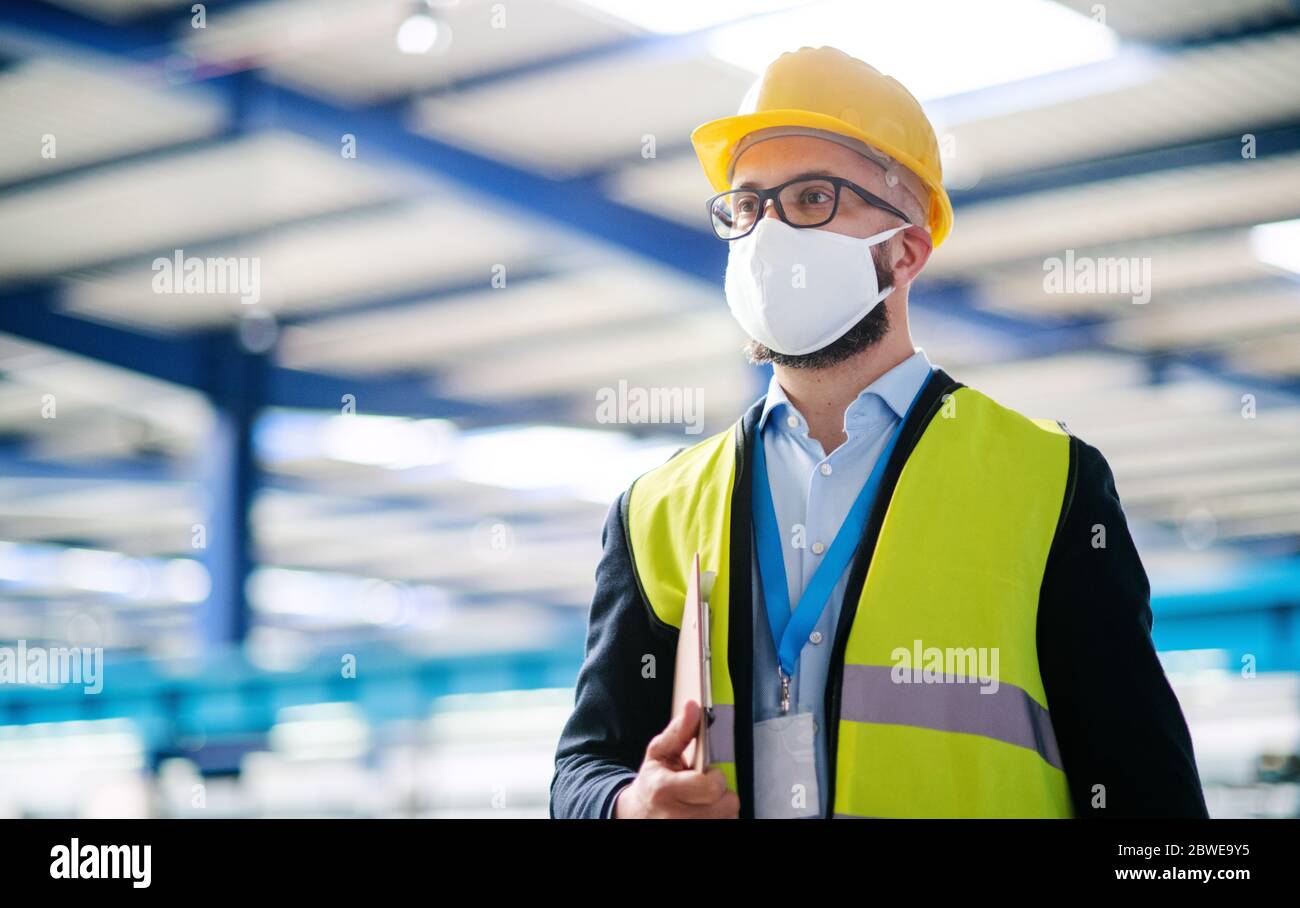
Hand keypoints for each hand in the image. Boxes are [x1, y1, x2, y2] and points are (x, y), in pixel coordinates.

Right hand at [613, 700, 739, 818]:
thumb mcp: (660, 753)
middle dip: (723, 794)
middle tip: (706, 790)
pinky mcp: (694, 838)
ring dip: (722, 810)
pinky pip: (726, 825)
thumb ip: (679, 731)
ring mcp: (686, 830)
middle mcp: (675, 817)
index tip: (707, 774)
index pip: (711, 787)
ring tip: (704, 803)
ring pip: (729, 818)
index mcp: (665, 789)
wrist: (636, 815)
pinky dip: (719, 819)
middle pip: (728, 805)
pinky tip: (704, 814)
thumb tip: (693, 707)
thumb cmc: (652, 782)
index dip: (716, 778)